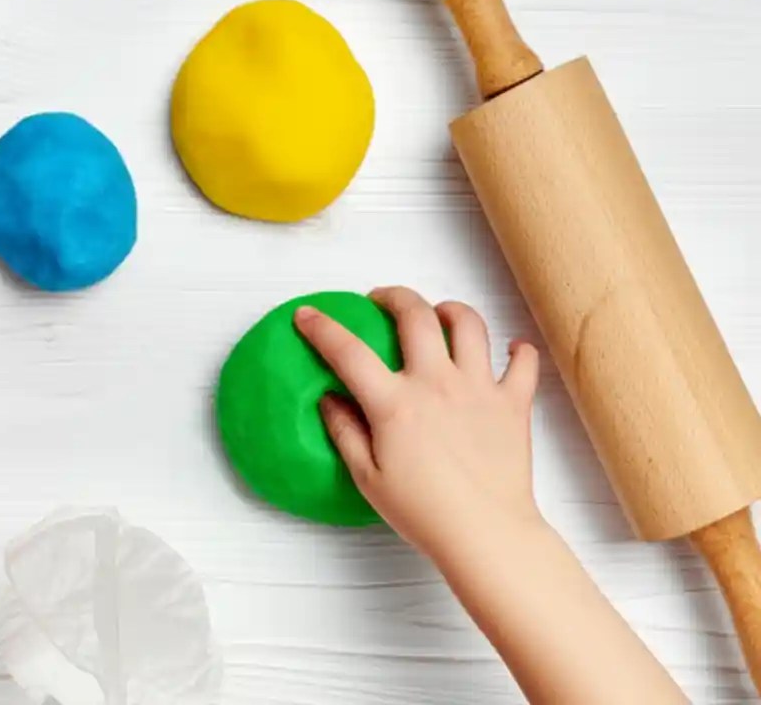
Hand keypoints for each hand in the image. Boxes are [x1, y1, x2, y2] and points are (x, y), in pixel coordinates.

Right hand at [295, 287, 540, 559]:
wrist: (486, 533)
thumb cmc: (423, 513)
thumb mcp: (368, 478)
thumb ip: (345, 431)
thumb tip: (329, 399)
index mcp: (395, 404)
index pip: (349, 352)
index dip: (323, 328)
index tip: (307, 315)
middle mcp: (437, 384)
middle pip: (415, 315)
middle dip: (393, 296)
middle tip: (381, 300)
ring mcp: (479, 388)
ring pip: (469, 323)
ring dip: (450, 310)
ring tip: (439, 316)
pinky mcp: (514, 402)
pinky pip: (523, 361)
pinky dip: (517, 351)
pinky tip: (509, 351)